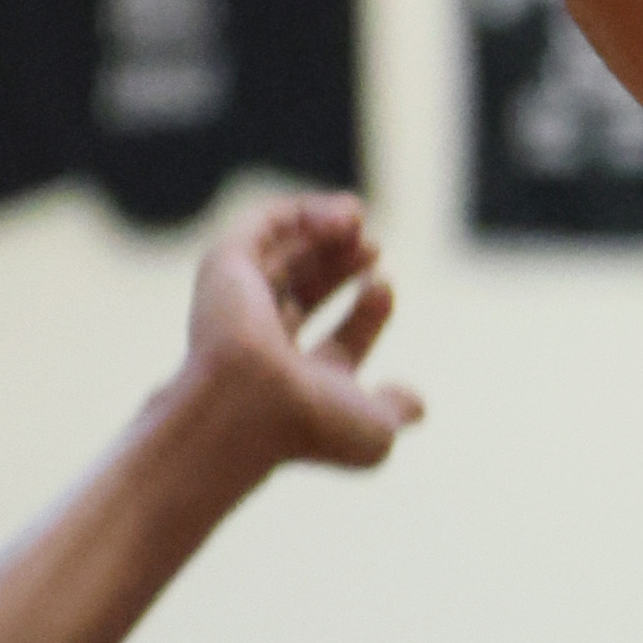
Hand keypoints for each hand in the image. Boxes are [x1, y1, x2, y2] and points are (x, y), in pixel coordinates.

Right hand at [178, 194, 422, 474]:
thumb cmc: (308, 424)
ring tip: (357, 213)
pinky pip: (261, 226)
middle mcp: (265, 342)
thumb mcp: (374, 429)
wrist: (249, 405)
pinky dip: (302, 212)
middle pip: (307, 292)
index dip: (370, 311)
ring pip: (283, 255)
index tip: (386, 286)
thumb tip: (417, 404)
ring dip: (323, 230)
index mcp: (301, 381)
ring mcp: (240, 303)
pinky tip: (342, 214)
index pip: (341, 341)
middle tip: (373, 248)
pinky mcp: (225, 268)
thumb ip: (397, 411)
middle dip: (342, 265)